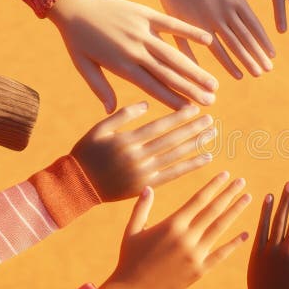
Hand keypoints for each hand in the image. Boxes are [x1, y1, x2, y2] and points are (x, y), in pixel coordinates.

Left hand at [47, 0, 216, 112]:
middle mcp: (135, 50)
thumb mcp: (83, 66)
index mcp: (121, 65)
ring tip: (213, 83)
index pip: (153, 87)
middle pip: (169, 74)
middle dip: (191, 89)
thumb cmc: (77, 39)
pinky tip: (208, 41)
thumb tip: (110, 112)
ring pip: (174, 54)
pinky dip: (189, 32)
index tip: (190, 111)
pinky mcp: (145, 14)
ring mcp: (142, 31)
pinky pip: (171, 24)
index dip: (173, 100)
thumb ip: (100, 88)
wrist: (73, 4)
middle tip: (210, 101)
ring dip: (195, 69)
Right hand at [71, 102, 213, 201]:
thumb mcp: (99, 129)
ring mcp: (143, 172)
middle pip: (172, 140)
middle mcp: (137, 156)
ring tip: (212, 134)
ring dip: (196, 144)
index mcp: (126, 140)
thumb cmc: (86, 153)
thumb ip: (122, 115)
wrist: (77, 186)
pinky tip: (206, 158)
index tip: (194, 109)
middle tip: (211, 119)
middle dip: (193, 128)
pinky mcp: (146, 186)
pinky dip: (191, 166)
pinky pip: (174, 174)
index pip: (159, 126)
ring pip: (176, 156)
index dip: (178, 117)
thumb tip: (146, 103)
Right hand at [98, 173, 250, 288]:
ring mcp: (195, 254)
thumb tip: (148, 187)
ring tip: (247, 198)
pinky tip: (245, 233)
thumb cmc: (130, 258)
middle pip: (213, 210)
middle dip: (229, 194)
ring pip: (220, 228)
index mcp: (172, 224)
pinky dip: (234, 244)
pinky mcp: (199, 270)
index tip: (225, 174)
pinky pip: (220, 254)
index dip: (214, 185)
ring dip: (235, 211)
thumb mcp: (132, 230)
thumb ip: (142, 207)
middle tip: (242, 181)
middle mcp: (186, 237)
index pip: (199, 199)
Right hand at [155, 0, 274, 79]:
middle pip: (244, 40)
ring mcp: (205, 19)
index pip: (254, 27)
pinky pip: (199, 46)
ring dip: (237, 63)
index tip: (271, 57)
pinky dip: (205, 59)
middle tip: (265, 72)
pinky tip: (211, 72)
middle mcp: (223, 12)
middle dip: (255, 58)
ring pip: (226, 47)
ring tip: (248, 75)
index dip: (263, 43)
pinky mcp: (187, 22)